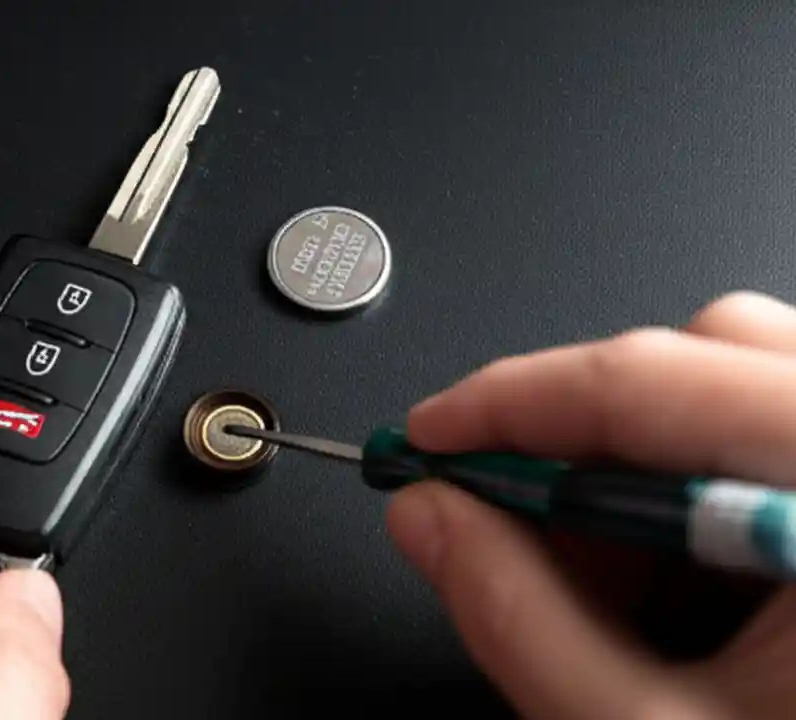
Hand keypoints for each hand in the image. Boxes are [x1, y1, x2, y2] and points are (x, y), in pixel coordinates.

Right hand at [386, 292, 795, 719]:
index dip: (509, 401)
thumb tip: (428, 517)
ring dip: (647, 473)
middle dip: (581, 443)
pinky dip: (710, 500)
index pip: (648, 382)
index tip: (430, 438)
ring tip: (621, 593)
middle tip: (511, 531)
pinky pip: (786, 441)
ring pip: (747, 390)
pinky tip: (696, 600)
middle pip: (704, 359)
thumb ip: (513, 614)